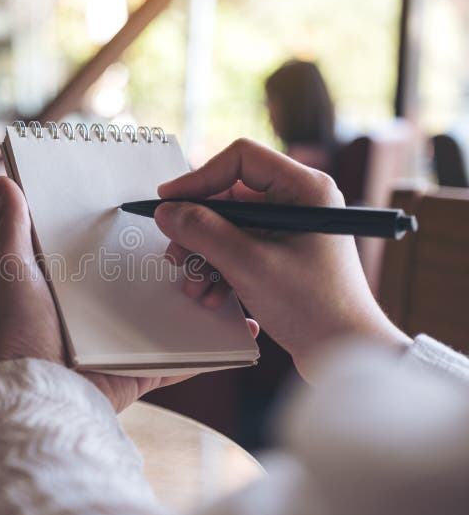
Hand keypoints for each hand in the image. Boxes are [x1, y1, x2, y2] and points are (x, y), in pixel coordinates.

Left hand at [0, 177, 251, 411]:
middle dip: (178, 254)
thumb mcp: (11, 270)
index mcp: (73, 283)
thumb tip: (3, 179)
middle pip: (146, 277)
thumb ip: (14, 226)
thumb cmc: (17, 332)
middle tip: (209, 225)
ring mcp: (125, 340)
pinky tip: (242, 326)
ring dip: (203, 295)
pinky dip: (214, 347)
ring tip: (234, 270)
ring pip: (173, 313)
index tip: (159, 196)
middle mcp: (101, 309)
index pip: (107, 245)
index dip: (128, 223)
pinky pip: (184, 357)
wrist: (34, 398)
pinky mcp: (143, 370)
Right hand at [155, 139, 410, 380]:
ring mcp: (289, 230)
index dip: (199, 178)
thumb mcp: (249, 265)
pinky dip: (219, 270)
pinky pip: (237, 250)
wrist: (346, 355)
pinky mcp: (280, 255)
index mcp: (304, 189)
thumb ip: (203, 232)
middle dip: (197, 230)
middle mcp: (298, 202)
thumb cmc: (315, 308)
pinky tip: (213, 296)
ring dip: (204, 256)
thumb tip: (167, 211)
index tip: (168, 201)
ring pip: (227, 227)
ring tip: (196, 285)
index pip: (240, 159)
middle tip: (177, 254)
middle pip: (228, 196)